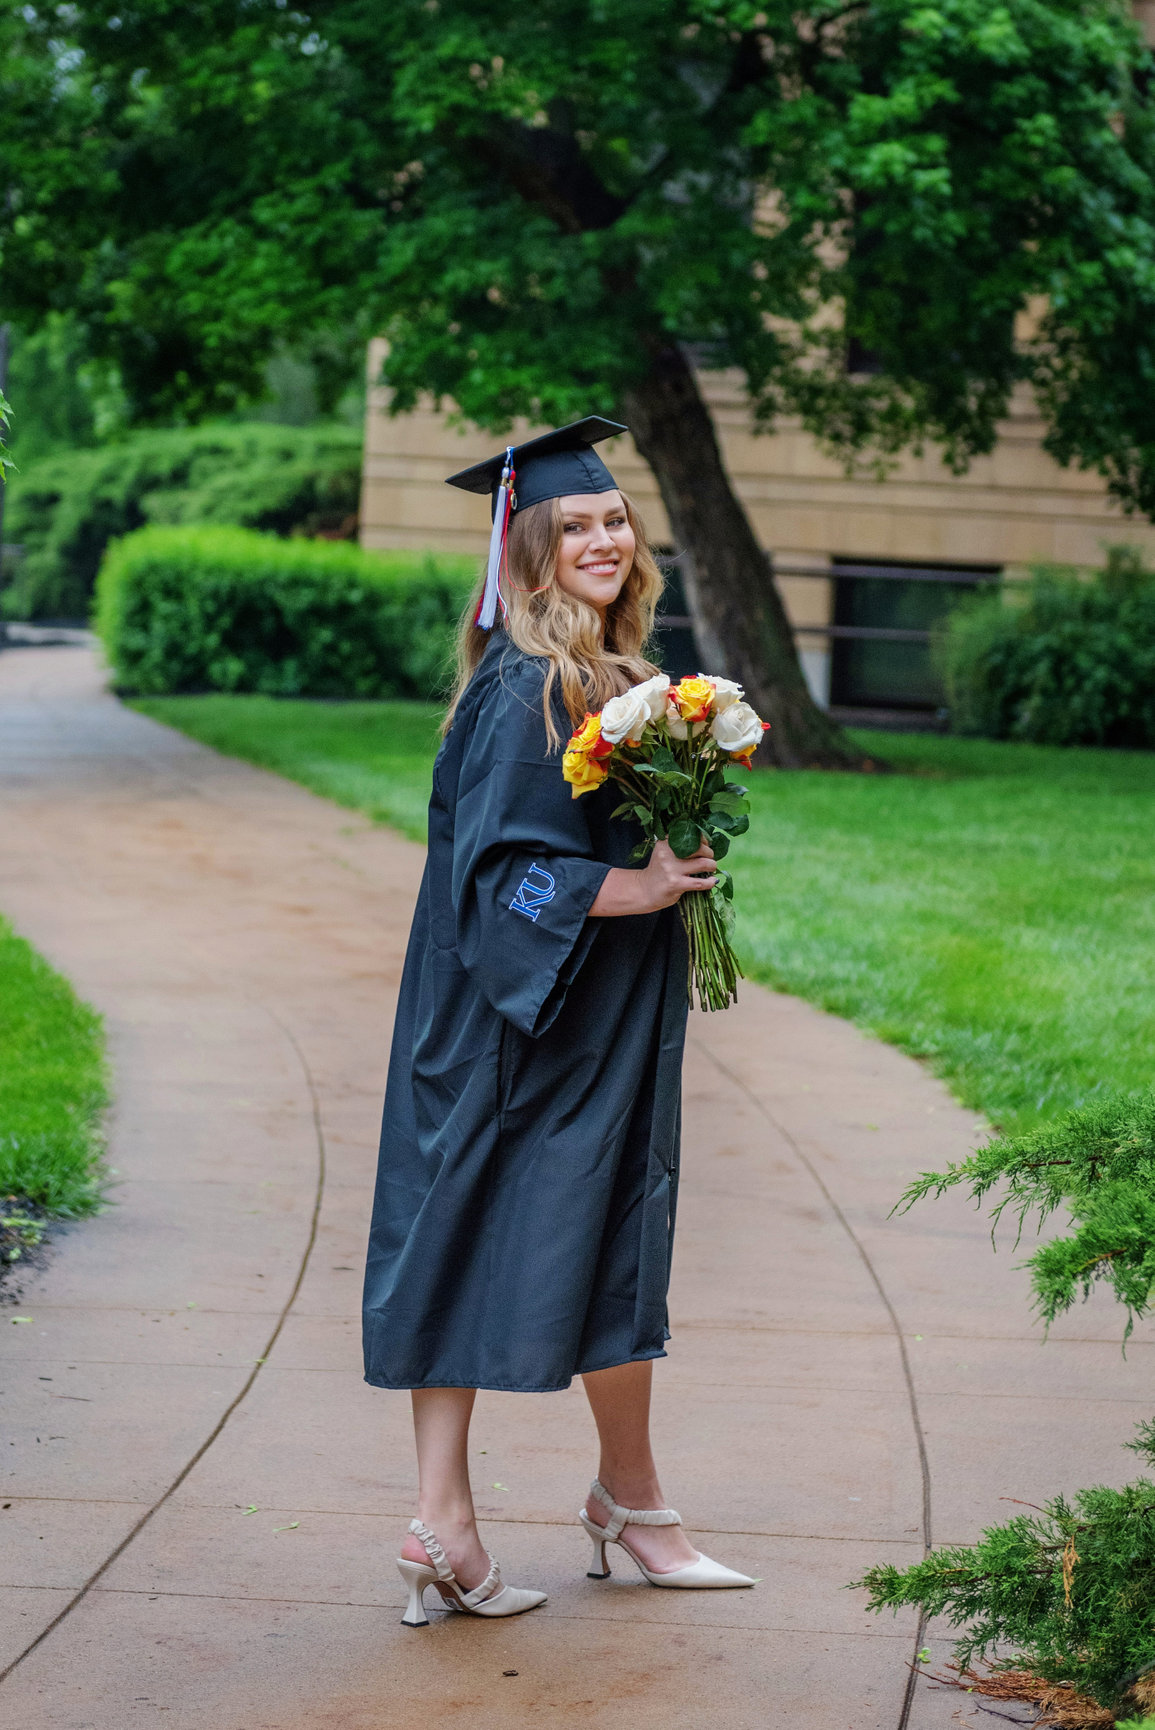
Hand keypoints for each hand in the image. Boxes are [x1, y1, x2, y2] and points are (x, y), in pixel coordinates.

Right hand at [590, 836, 715, 917]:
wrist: (644, 890)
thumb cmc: (659, 871)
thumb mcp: (664, 853)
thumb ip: (679, 846)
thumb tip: (706, 843)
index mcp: (665, 842)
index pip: (691, 835)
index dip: (703, 840)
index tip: (705, 846)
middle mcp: (667, 853)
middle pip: (699, 848)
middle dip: (709, 853)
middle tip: (709, 859)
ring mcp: (671, 869)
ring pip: (703, 863)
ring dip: (712, 866)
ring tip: (711, 868)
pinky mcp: (675, 884)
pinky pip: (700, 882)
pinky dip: (710, 882)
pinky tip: (712, 881)